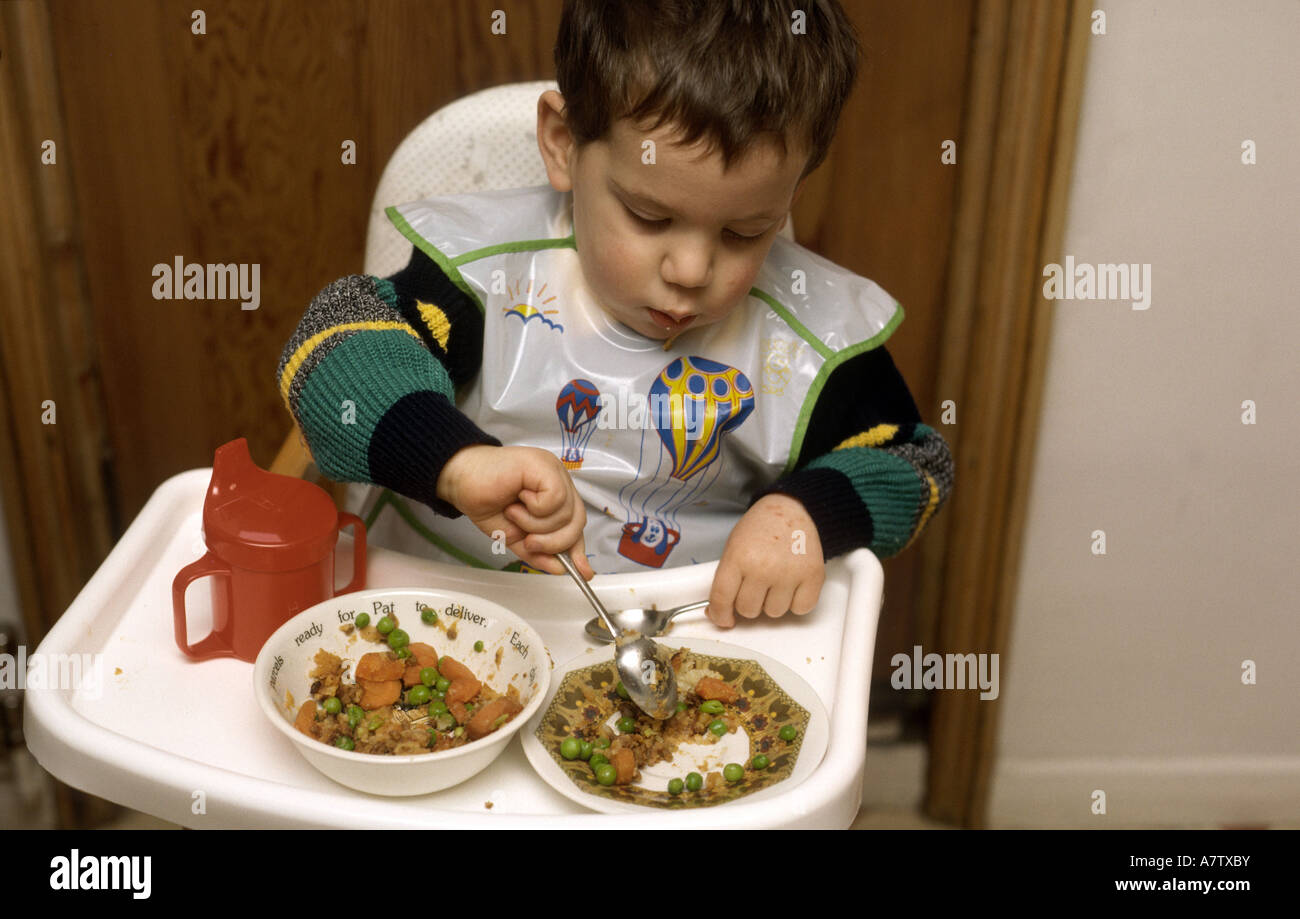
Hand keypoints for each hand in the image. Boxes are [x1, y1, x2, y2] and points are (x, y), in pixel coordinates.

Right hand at [436, 445, 594, 577]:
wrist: (459, 479)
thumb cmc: (485, 500)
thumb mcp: (515, 536)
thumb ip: (538, 553)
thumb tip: (560, 568)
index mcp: (556, 496)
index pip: (576, 526)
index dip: (578, 550)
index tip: (582, 573)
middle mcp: (559, 481)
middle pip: (577, 522)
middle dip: (553, 542)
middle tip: (529, 541)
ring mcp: (553, 471)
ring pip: (565, 513)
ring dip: (535, 524)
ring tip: (514, 513)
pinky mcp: (544, 465)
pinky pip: (555, 498)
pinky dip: (534, 509)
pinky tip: (519, 500)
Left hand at [706, 494, 823, 627]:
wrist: (793, 508)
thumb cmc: (762, 527)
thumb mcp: (734, 546)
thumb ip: (725, 578)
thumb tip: (718, 612)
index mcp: (739, 557)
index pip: (722, 599)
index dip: (720, 615)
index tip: (723, 619)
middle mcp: (763, 568)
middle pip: (748, 610)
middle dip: (748, 602)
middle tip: (755, 586)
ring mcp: (789, 574)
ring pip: (774, 613)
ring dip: (772, 603)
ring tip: (775, 580)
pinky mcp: (813, 577)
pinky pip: (800, 609)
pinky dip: (796, 602)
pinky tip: (792, 585)